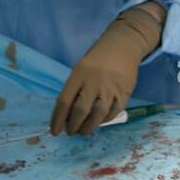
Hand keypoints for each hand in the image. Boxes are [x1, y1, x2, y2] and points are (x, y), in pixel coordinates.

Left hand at [51, 8, 160, 135]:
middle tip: (70, 132)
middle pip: (81, 110)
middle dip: (73, 126)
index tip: (54, 131)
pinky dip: (104, 121)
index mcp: (79, 74)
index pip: (64, 101)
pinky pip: (113, 112)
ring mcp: (111, 87)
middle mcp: (94, 81)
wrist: (123, 46)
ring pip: (98, 114)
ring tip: (83, 131)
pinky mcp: (125, 92)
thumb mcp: (80, 70)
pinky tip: (99, 122)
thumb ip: (74, 90)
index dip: (57, 119)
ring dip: (88, 127)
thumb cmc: (97, 60)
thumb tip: (67, 116)